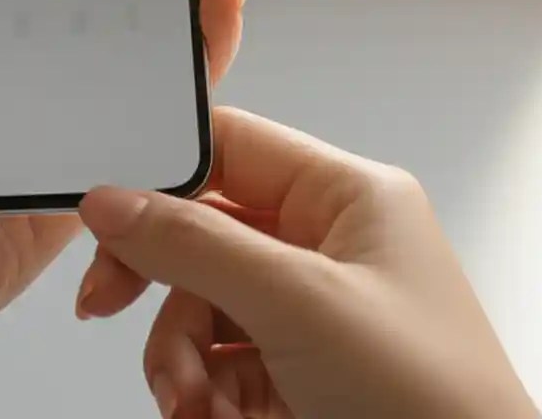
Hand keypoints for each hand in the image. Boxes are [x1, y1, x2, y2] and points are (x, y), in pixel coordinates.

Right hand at [75, 107, 538, 418]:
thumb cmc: (436, 403)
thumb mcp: (300, 304)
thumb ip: (196, 245)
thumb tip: (113, 201)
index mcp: (349, 198)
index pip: (232, 149)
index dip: (162, 173)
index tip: (105, 212)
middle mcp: (329, 246)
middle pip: (201, 234)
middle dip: (158, 282)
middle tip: (106, 301)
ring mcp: (311, 312)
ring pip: (199, 306)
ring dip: (179, 358)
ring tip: (193, 402)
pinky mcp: (295, 370)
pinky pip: (216, 362)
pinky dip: (201, 393)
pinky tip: (212, 416)